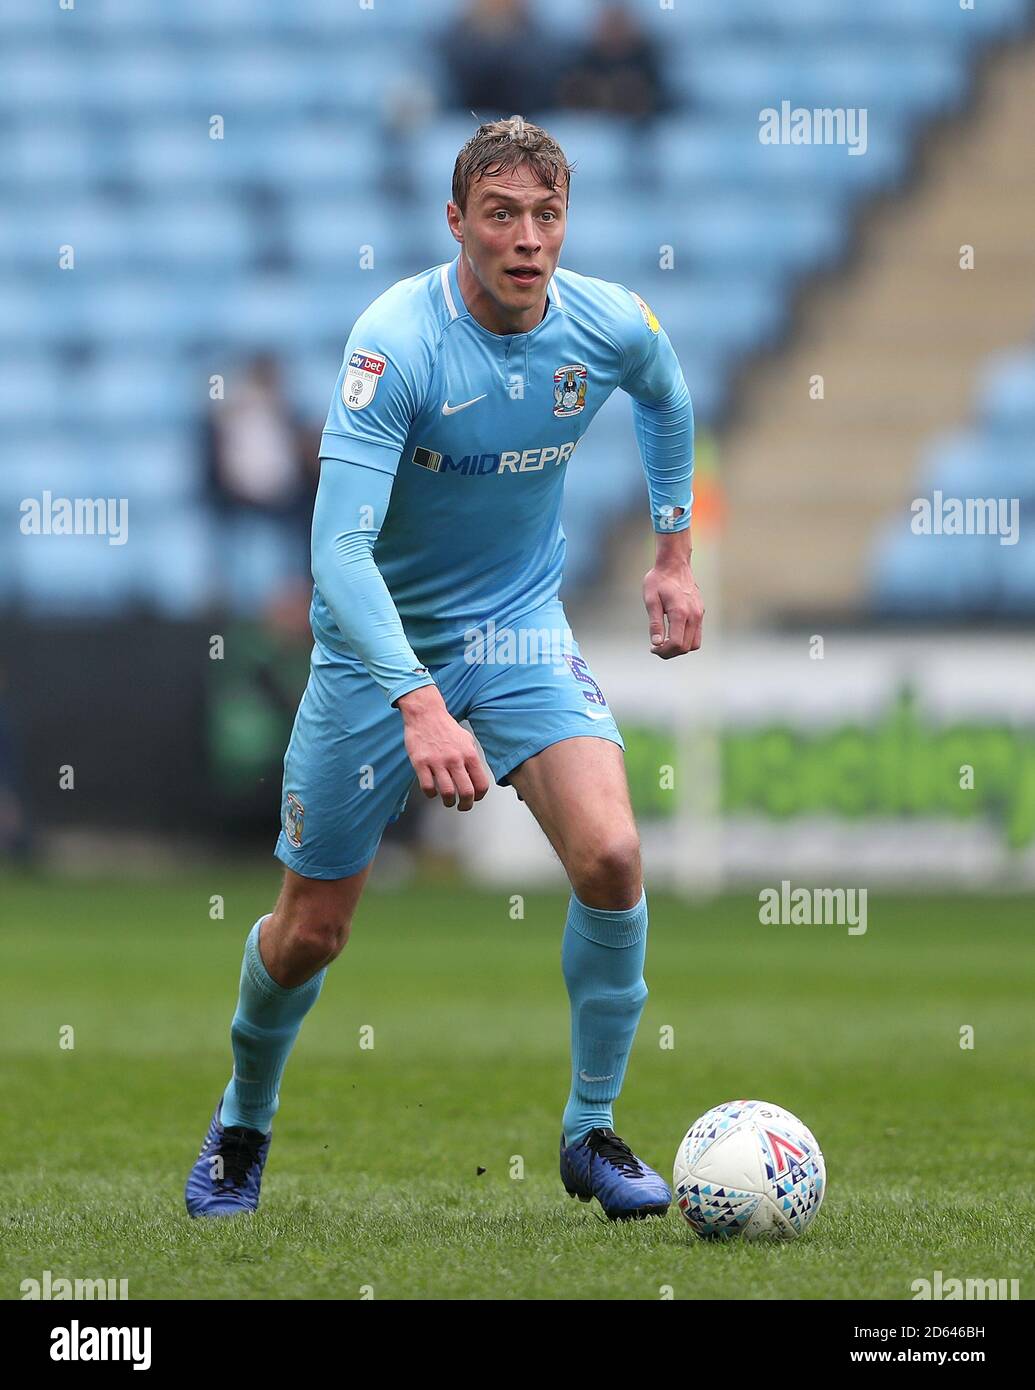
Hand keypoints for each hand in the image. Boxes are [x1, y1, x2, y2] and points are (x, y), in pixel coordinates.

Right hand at [396, 686, 489, 810]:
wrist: (426, 714)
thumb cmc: (446, 727)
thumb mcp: (467, 740)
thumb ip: (472, 758)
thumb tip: (477, 776)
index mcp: (469, 754)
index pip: (481, 783)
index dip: (479, 796)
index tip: (475, 798)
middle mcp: (455, 759)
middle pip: (466, 792)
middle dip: (466, 805)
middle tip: (463, 806)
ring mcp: (437, 762)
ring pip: (447, 793)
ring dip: (448, 802)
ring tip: (448, 801)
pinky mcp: (421, 763)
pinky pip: (427, 787)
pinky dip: (431, 794)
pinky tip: (432, 791)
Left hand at [643, 558, 703, 657]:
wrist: (674, 564)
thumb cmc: (660, 580)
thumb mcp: (651, 600)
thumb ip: (655, 623)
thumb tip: (657, 643)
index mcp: (680, 612)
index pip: (676, 643)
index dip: (664, 651)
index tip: (653, 648)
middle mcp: (693, 615)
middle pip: (686, 647)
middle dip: (670, 652)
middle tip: (657, 648)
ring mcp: (699, 614)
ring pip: (694, 644)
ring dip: (680, 648)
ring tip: (665, 643)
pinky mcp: (700, 612)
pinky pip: (697, 634)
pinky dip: (686, 639)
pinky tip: (674, 634)